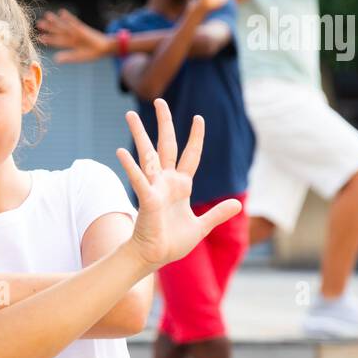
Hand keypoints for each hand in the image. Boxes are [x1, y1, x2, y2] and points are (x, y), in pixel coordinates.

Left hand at [36, 8, 110, 62]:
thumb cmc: (92, 53)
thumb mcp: (79, 57)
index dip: (48, 39)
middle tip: (39, 23)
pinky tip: (62, 12)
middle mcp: (71, 36)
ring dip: (56, 20)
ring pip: (64, 25)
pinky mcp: (83, 28)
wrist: (104, 48)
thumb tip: (55, 59)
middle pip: (58, 31)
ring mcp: (76, 31)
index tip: (39, 37)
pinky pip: (74, 22)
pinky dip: (68, 17)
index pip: (57, 41)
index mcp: (70, 44)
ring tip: (47, 15)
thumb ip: (68, 57)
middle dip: (49, 28)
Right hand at [117, 98, 241, 268]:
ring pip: (148, 155)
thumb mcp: (202, 226)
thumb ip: (218, 213)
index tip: (198, 118)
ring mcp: (155, 187)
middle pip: (166, 145)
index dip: (195, 137)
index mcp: (181, 185)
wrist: (155, 256)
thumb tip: (237, 203)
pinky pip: (139, 180)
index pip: (191, 155)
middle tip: (159, 101)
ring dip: (139, 134)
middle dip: (164, 123)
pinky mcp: (147, 199)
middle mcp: (167, 181)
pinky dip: (131, 167)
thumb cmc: (173, 242)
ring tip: (129, 115)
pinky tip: (120, 151)